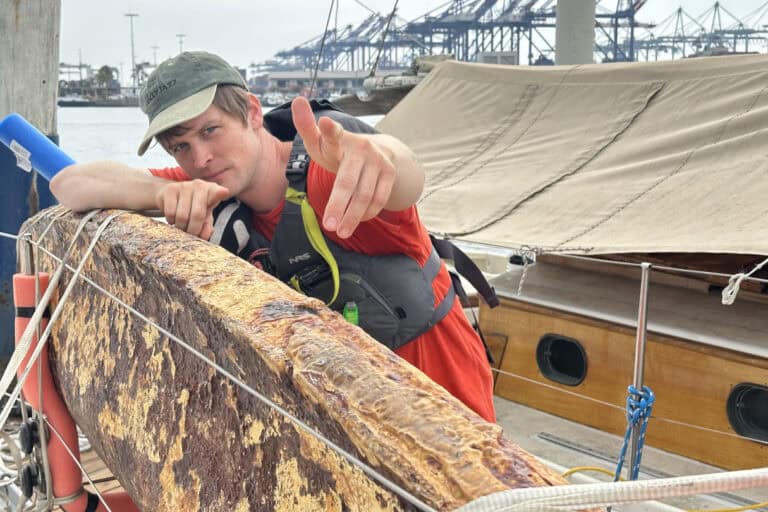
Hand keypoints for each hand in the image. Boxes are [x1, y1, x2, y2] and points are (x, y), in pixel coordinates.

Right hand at [155, 179, 229, 239]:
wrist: (171, 195)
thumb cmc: (194, 207)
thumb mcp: (204, 216)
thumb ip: (207, 226)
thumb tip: (204, 235)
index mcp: (212, 191)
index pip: (217, 192)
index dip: (220, 193)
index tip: (224, 192)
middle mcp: (199, 185)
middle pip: (197, 214)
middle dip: (193, 230)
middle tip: (191, 235)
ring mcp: (184, 186)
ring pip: (182, 216)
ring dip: (181, 227)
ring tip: (182, 226)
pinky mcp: (170, 189)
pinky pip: (170, 212)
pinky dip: (171, 221)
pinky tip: (173, 219)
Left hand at [291, 96, 394, 238]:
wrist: (374, 150)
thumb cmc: (338, 150)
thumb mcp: (320, 141)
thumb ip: (306, 127)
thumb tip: (297, 100)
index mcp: (338, 139)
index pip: (332, 134)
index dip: (328, 130)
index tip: (324, 123)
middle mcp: (361, 148)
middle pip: (348, 182)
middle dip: (338, 205)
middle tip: (330, 226)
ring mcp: (378, 161)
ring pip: (365, 195)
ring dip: (352, 216)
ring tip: (340, 232)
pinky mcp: (390, 173)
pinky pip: (378, 199)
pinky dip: (366, 213)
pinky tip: (355, 221)